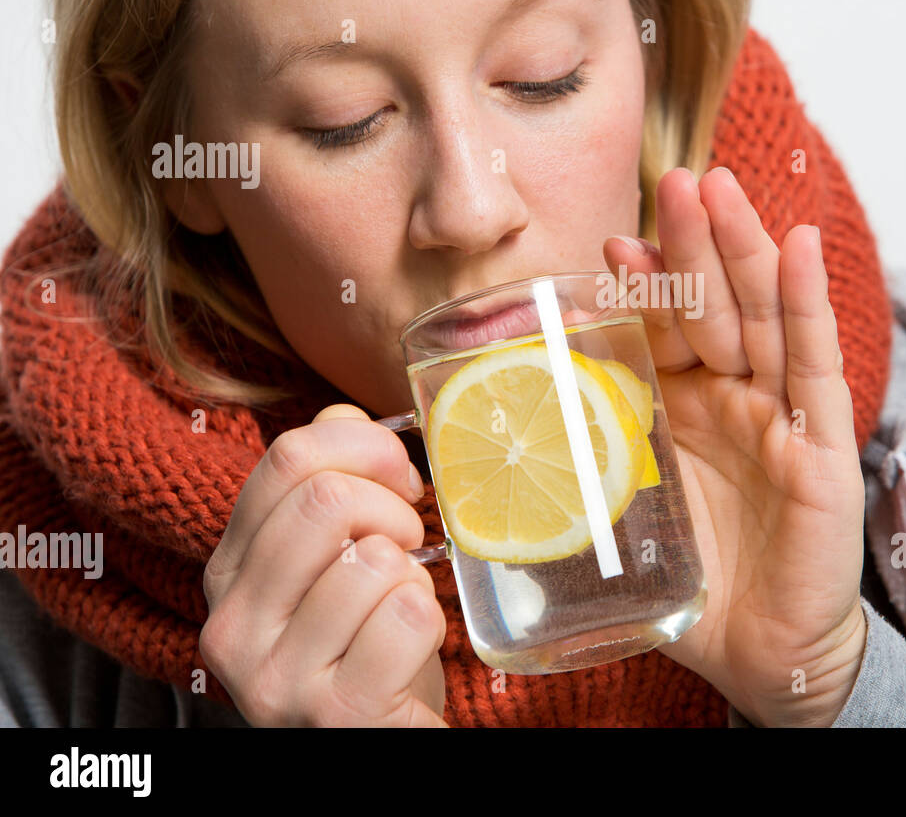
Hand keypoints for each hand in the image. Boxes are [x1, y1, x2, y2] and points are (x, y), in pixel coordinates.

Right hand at [200, 404, 448, 726]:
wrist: (373, 742)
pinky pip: (406, 617)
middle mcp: (233, 624)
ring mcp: (276, 676)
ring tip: (400, 607)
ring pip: (374, 561)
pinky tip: (408, 650)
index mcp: (228, 572)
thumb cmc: (361, 644)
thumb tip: (342, 412)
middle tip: (410, 541)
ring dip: (412, 578)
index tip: (399, 474)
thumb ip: (328, 484)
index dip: (363, 446)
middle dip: (393, 509)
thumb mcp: (332, 563)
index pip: (287, 459)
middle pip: (327, 501)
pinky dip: (429, 623)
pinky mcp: (334, 711)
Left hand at [603, 167, 867, 727]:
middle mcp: (734, 399)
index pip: (665, 330)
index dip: (644, 287)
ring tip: (721, 190)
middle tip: (676, 182)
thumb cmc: (692, 584)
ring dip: (743, 251)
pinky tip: (801, 246)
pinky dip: (808, 306)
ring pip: (764, 318)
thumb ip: (586, 460)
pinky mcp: (823, 448)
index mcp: (683, 409)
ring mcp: (781, 416)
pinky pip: (816, 368)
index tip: (613, 248)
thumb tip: (501, 421)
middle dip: (694, 244)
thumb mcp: (625, 510)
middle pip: (716, 305)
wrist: (756, 655)